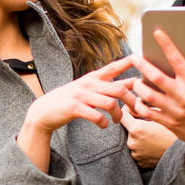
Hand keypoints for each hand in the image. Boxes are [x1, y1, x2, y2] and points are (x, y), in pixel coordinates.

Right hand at [23, 54, 139, 134]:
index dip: (128, 63)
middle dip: (131, 100)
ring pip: (110, 103)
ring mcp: (81, 95)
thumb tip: (132, 82)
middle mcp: (88, 84)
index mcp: (92, 78)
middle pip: (119, 89)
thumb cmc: (70, 101)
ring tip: (117, 120)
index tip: (141, 59)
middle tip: (135, 110)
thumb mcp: (88, 89)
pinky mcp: (74, 108)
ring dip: (118, 115)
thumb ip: (108, 86)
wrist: (44, 111)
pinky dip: (103, 123)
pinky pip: (96, 116)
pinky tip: (103, 125)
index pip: (113, 67)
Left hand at [120, 106, 176, 168]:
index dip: (129, 109)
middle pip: (129, 128)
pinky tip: (155, 144)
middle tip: (150, 121)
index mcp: (136, 129)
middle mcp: (132, 142)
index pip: (122, 115)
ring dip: (140, 135)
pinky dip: (144, 146)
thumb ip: (147, 108)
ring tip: (155, 134)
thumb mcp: (162, 116)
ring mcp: (136, 153)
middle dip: (136, 123)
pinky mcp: (140, 162)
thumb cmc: (175, 132)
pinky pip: (139, 150)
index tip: (136, 108)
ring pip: (134, 139)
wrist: (184, 153)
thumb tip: (139, 102)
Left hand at [126, 32, 184, 184]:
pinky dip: (139, 105)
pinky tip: (137, 98)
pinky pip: (147, 112)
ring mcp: (174, 110)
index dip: (167, 45)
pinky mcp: (167, 122)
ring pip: (149, 95)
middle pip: (158, 77)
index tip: (157, 33)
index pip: (178, 60)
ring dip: (138, 86)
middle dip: (143, 65)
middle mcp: (183, 96)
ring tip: (135, 80)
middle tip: (134, 57)